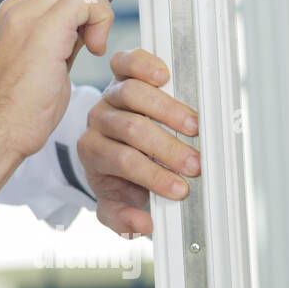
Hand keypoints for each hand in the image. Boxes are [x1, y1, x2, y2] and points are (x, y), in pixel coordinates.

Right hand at [0, 0, 116, 163]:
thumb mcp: (44, 61)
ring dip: (100, 8)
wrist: (0, 129)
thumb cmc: (20, 108)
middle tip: (103, 23)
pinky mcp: (43, 27)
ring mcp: (25, 13)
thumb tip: (88, 24)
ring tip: (93, 43)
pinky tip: (93, 48)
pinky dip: (101, 19)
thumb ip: (62, 36)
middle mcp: (16, 6)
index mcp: (13, 13)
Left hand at [77, 49, 200, 238]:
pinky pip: (127, 63)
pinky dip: (145, 66)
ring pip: (133, 94)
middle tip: (193, 163)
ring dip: (167, 110)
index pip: (123, 161)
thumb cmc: (118, 175)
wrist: (110, 149)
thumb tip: (141, 224)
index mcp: (94, 152)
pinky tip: (166, 76)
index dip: (152, 175)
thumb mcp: (115, 203)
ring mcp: (110, 96)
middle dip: (166, 148)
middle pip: (131, 128)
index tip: (180, 189)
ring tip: (194, 127)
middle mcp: (99, 121)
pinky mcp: (120, 74)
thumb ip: (122, 217)